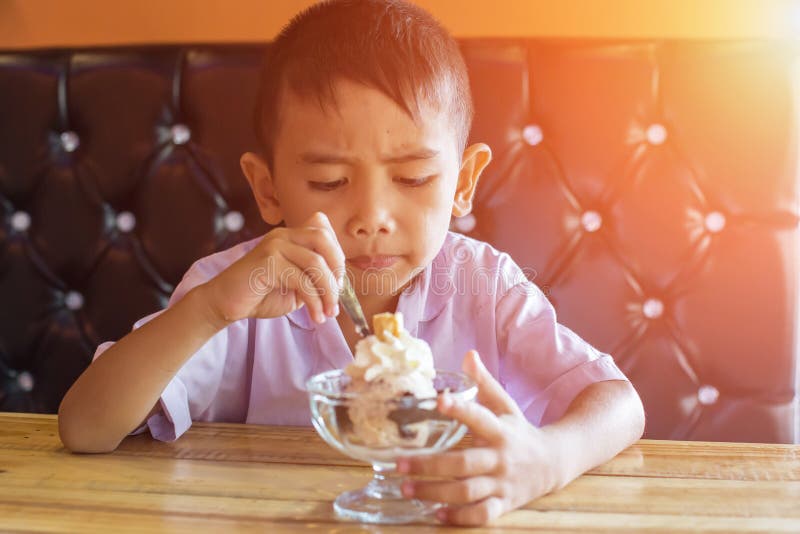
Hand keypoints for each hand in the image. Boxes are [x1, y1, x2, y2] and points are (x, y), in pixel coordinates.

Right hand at [200, 211, 344, 326]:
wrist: (225, 303)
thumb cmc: (259, 295)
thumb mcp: (295, 284)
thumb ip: (313, 277)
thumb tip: (338, 283)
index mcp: (290, 236)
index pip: (323, 231)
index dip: (337, 257)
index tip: (338, 284)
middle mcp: (282, 235)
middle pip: (323, 238)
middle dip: (337, 268)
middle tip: (336, 296)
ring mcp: (274, 246)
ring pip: (315, 262)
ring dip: (328, 291)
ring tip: (328, 312)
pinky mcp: (267, 262)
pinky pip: (301, 281)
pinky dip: (314, 302)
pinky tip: (316, 316)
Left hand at [396, 350, 562, 525]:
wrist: (553, 462)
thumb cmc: (519, 431)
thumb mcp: (505, 405)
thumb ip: (484, 383)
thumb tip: (468, 355)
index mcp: (500, 430)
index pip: (480, 417)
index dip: (461, 409)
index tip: (439, 400)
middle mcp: (500, 458)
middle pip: (464, 463)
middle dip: (430, 465)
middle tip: (399, 464)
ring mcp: (501, 484)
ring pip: (467, 492)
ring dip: (435, 492)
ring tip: (406, 488)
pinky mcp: (504, 504)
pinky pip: (481, 515)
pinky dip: (459, 517)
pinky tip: (435, 514)